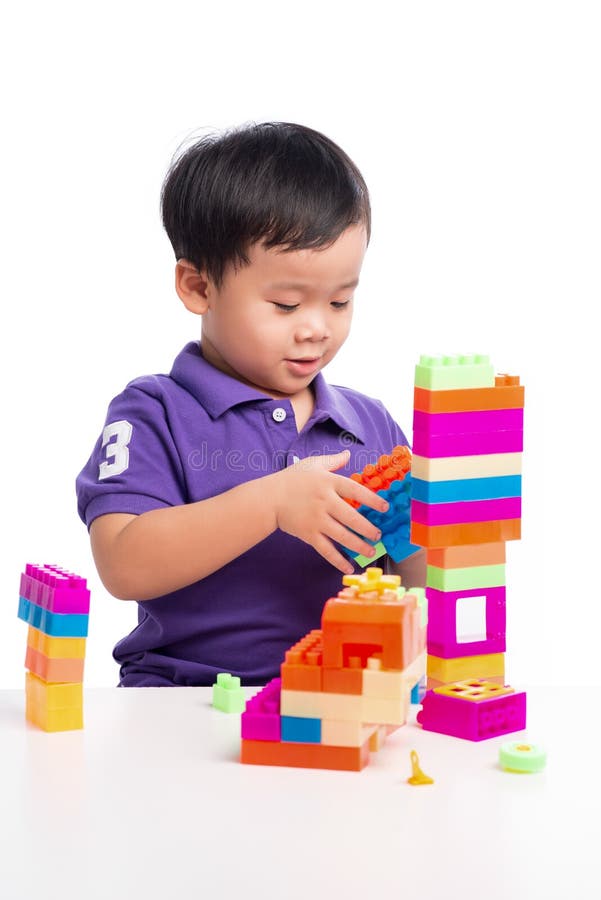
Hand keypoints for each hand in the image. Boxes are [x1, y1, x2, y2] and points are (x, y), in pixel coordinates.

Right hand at [271, 450, 388, 574]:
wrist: (269, 497)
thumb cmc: (292, 479)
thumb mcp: (313, 464)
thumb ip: (333, 461)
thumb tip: (348, 454)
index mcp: (328, 482)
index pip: (355, 491)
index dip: (372, 500)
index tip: (385, 508)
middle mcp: (325, 501)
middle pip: (352, 517)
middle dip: (368, 528)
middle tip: (379, 535)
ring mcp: (316, 520)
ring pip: (342, 536)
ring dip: (359, 546)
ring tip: (371, 552)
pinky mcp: (308, 534)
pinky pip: (326, 550)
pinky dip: (338, 561)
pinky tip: (349, 567)